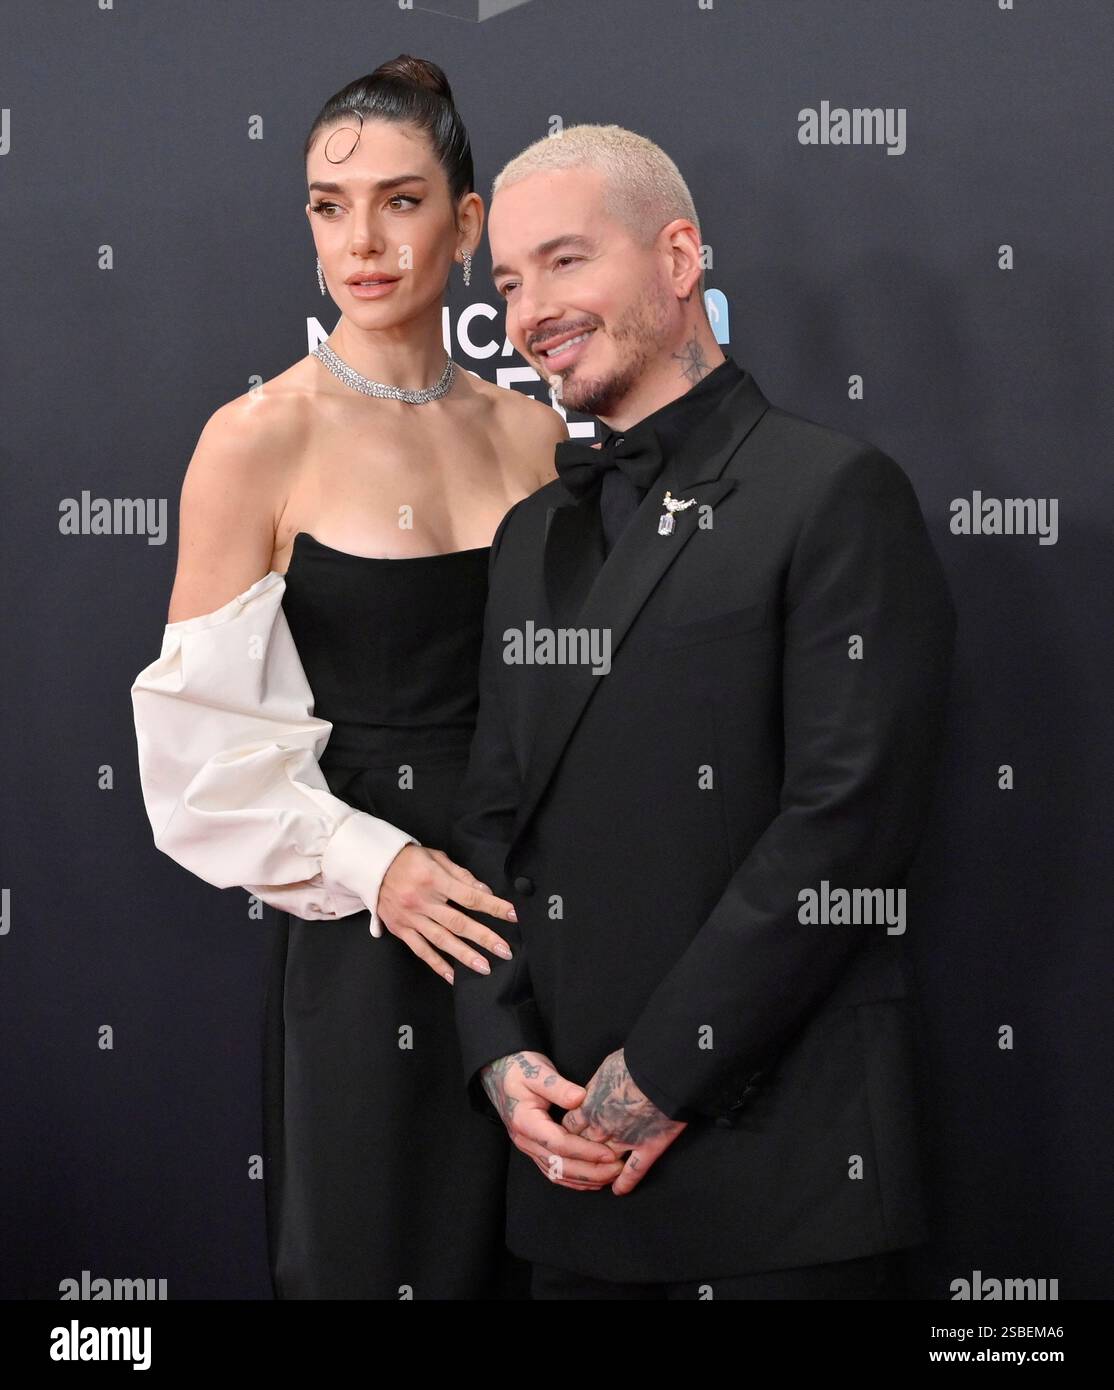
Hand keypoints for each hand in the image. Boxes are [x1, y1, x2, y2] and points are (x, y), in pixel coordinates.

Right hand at [377, 845, 515, 981]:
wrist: (371, 866)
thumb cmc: (408, 859)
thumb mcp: (436, 857)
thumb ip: (461, 875)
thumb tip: (484, 890)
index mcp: (434, 880)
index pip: (470, 896)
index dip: (493, 906)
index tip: (513, 914)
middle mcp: (422, 901)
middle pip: (458, 922)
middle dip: (484, 937)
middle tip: (505, 951)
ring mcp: (410, 918)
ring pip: (441, 940)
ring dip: (464, 956)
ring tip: (485, 968)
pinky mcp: (401, 930)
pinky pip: (421, 950)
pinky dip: (437, 965)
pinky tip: (453, 977)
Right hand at [481, 1051, 626, 1191]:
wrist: (500, 1073)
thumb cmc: (519, 1069)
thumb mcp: (537, 1072)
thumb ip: (557, 1086)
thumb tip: (580, 1098)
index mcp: (526, 1122)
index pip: (558, 1143)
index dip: (585, 1151)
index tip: (609, 1153)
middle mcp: (525, 1141)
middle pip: (559, 1165)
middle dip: (590, 1171)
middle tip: (618, 1169)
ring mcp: (528, 1147)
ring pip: (557, 1173)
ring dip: (584, 1179)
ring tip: (611, 1176)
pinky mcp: (533, 1149)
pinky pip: (553, 1171)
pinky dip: (573, 1179)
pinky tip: (592, 1180)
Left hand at [561, 1048, 686, 1194]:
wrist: (663, 1070)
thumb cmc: (634, 1062)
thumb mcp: (605, 1069)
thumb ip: (594, 1086)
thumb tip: (589, 1093)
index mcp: (588, 1107)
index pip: (568, 1128)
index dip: (568, 1133)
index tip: (568, 1137)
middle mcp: (602, 1128)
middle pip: (582, 1148)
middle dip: (580, 1154)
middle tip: (578, 1161)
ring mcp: (624, 1140)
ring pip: (604, 1163)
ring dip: (600, 1171)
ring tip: (598, 1177)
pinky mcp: (647, 1147)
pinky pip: (633, 1172)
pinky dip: (625, 1183)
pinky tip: (619, 1190)